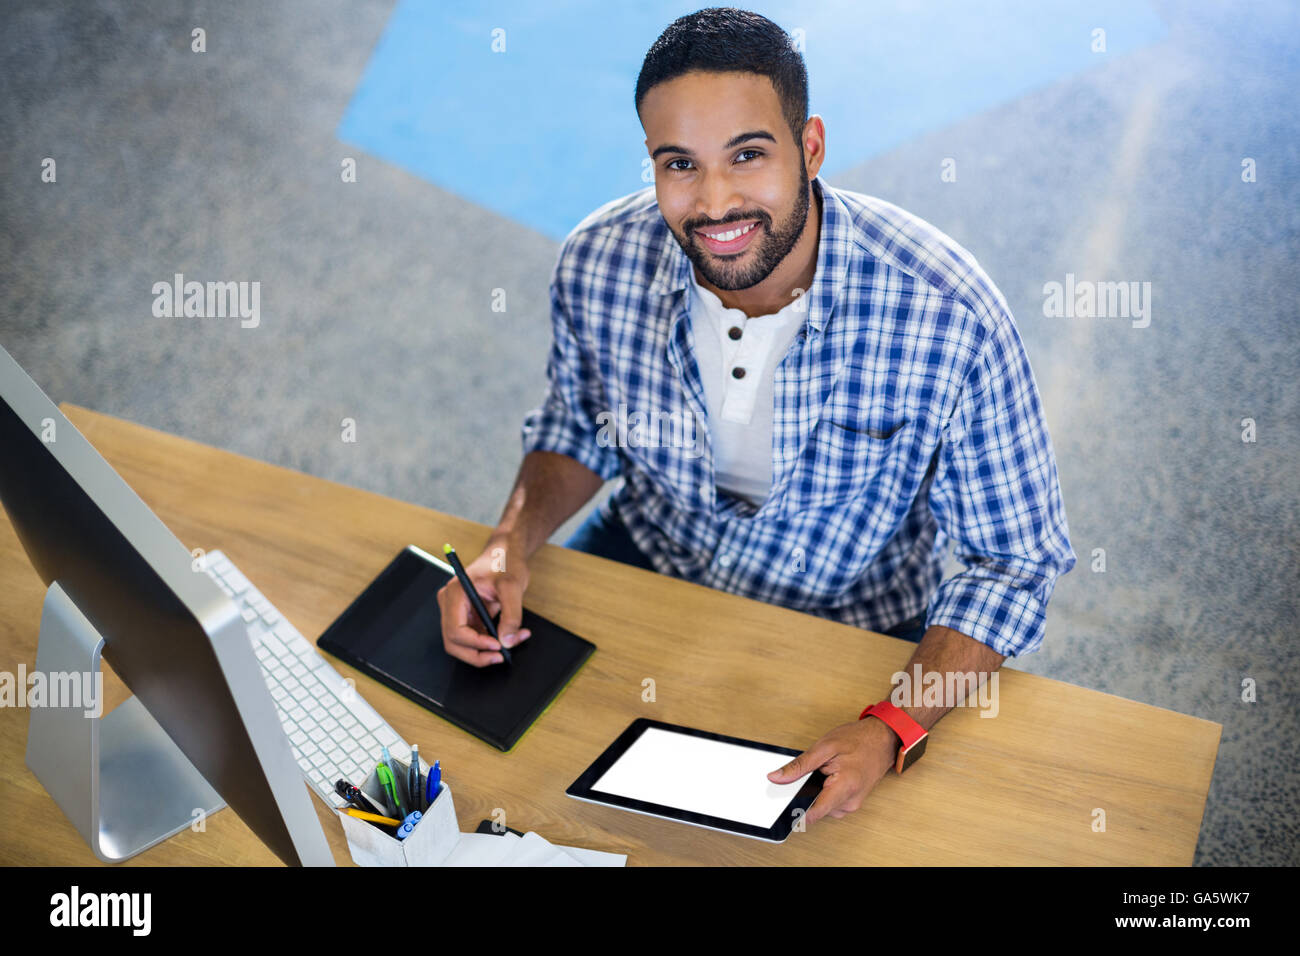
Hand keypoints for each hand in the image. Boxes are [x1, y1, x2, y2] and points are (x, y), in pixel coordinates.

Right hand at [435, 536, 531, 665]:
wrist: (505, 554)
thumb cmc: (504, 562)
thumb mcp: (512, 587)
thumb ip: (511, 615)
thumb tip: (506, 640)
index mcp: (455, 593)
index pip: (455, 630)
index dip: (475, 643)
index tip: (497, 646)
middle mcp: (450, 603)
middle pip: (454, 642)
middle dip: (477, 653)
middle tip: (501, 656)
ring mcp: (457, 612)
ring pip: (463, 644)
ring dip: (486, 650)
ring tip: (512, 642)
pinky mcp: (467, 617)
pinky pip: (474, 638)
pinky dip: (490, 642)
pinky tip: (511, 636)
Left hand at [767, 718, 896, 824]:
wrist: (883, 739)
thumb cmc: (859, 740)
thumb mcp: (825, 747)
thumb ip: (800, 765)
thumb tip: (777, 777)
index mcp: (845, 787)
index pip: (814, 813)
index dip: (795, 812)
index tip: (783, 808)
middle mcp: (850, 801)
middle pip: (816, 809)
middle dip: (807, 794)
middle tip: (811, 774)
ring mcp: (853, 804)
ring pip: (823, 807)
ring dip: (817, 792)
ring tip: (825, 771)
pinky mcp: (852, 802)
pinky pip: (831, 803)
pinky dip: (826, 791)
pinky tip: (830, 776)